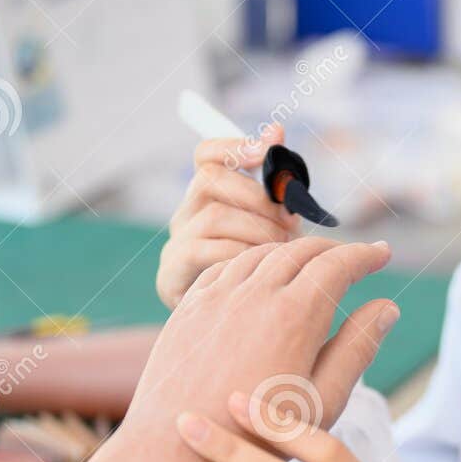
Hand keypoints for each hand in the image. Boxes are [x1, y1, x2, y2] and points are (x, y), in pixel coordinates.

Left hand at [119, 237, 399, 461]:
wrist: (173, 451)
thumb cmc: (255, 438)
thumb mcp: (321, 402)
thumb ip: (357, 350)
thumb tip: (387, 307)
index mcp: (295, 315)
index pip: (338, 264)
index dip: (365, 255)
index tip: (382, 253)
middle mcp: (254, 294)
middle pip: (302, 250)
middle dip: (334, 249)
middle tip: (355, 257)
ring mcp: (217, 297)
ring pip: (262, 252)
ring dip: (293, 250)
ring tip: (313, 263)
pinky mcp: (189, 307)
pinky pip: (226, 266)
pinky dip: (254, 260)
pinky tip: (262, 274)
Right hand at [157, 125, 300, 308]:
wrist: (238, 331)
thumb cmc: (261, 273)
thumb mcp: (275, 225)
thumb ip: (275, 184)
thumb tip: (276, 130)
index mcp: (209, 198)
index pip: (206, 155)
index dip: (234, 145)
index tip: (267, 148)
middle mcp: (186, 215)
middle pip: (210, 180)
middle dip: (257, 196)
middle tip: (289, 219)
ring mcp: (175, 244)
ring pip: (215, 216)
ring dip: (258, 229)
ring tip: (284, 251)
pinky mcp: (171, 275)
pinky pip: (207, 252)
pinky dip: (241, 256)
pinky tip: (263, 269)